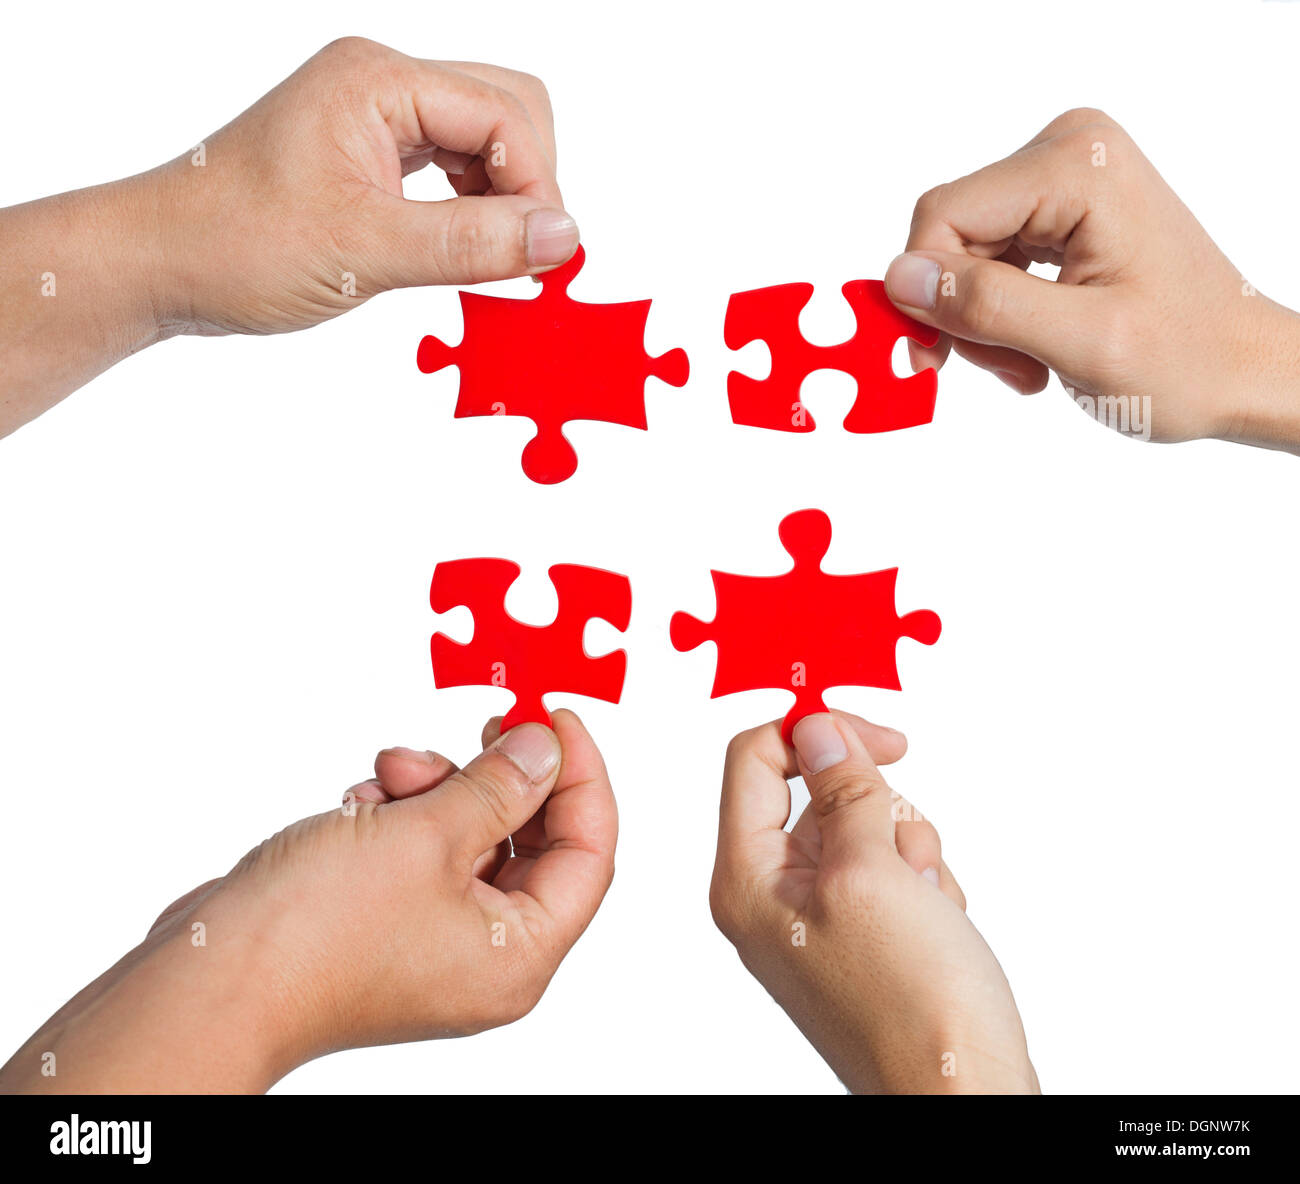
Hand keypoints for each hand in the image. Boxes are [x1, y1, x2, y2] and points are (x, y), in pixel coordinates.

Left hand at [0, 38, 576, 433]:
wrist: (158, 263)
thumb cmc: (234, 244)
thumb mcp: (365, 250)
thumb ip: (471, 242)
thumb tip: (563, 236)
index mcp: (378, 80)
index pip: (504, 115)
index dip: (538, 187)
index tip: (543, 259)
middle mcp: (382, 84)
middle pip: (508, 111)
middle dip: (531, 183)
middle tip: (527, 257)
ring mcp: (376, 117)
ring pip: (484, 141)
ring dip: (503, 201)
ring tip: (496, 263)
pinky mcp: (371, 154)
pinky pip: (451, 168)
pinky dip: (472, 211)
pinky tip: (464, 253)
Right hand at [0, 711, 615, 1092]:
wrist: (207, 978)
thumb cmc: (314, 933)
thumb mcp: (429, 836)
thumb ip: (498, 787)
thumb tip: (545, 749)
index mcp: (518, 955)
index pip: (589, 853)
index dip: (582, 776)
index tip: (556, 716)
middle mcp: (484, 958)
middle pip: (530, 843)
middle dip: (499, 778)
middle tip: (489, 724)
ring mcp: (433, 942)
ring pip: (470, 840)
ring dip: (439, 789)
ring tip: (392, 771)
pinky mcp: (386, 923)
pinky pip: (421, 852)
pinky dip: (401, 816)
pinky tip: (363, 805)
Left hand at [709, 711, 1036, 1093]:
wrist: (963, 1096)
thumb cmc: (913, 1008)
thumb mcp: (873, 873)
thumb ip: (844, 791)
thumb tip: (816, 729)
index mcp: (746, 881)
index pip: (754, 762)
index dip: (814, 734)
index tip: (880, 737)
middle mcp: (772, 898)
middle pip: (819, 795)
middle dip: (880, 811)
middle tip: (904, 859)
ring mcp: (819, 918)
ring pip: (866, 828)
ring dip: (912, 851)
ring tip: (926, 904)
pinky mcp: (863, 935)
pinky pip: (893, 869)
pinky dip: (926, 883)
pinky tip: (938, 925)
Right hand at [884, 108, 1299, 450]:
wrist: (1243, 369)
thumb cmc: (1188, 359)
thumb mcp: (1083, 344)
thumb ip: (989, 306)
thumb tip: (899, 278)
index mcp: (1078, 166)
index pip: (944, 214)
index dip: (926, 293)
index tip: (938, 361)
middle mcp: (1068, 151)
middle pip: (949, 233)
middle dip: (961, 312)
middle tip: (1007, 369)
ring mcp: (1063, 175)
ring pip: (961, 252)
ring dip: (980, 322)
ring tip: (1028, 365)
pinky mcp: (1058, 204)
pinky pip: (987, 257)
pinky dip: (997, 313)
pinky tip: (1032, 346)